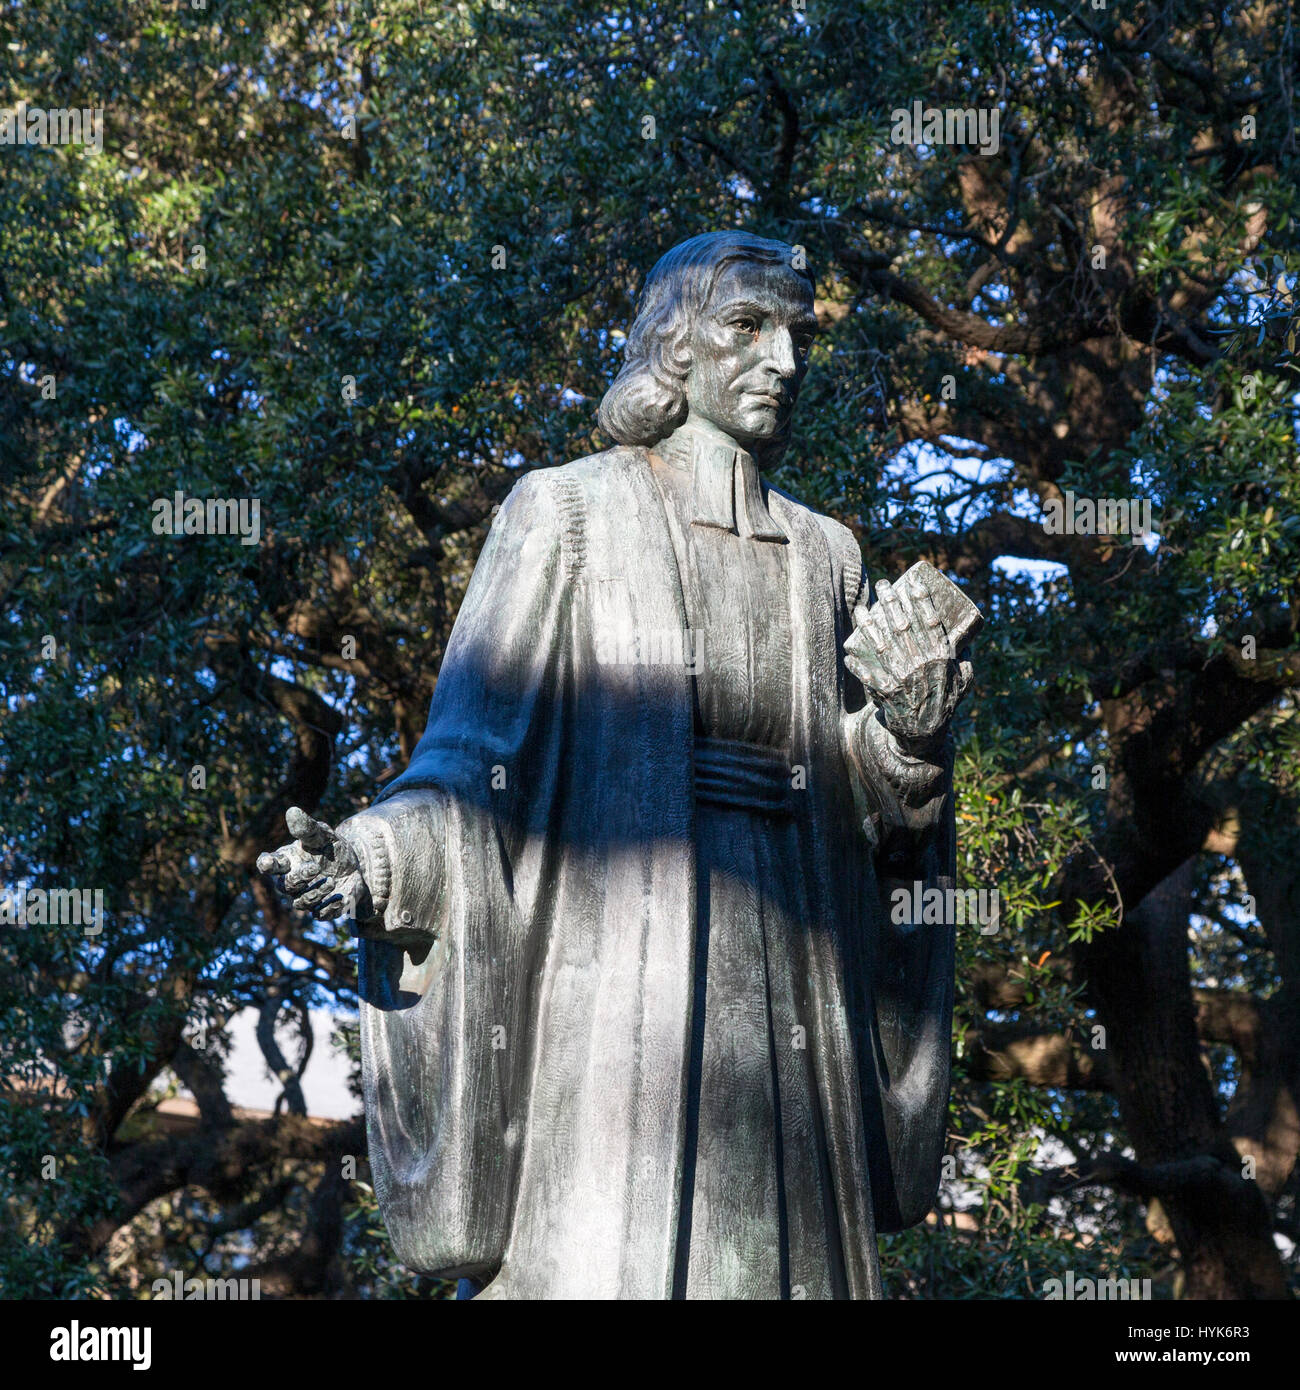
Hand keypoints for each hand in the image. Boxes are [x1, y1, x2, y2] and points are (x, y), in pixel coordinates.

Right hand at [257, 806, 372, 921]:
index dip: (267, 864)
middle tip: (315, 867)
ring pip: (300, 903)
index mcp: (288, 861)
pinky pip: (319, 914)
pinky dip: (330, 907)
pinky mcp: (321, 909)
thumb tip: (292, 811)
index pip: (268, 865)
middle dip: (299, 878)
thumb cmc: (331, 848)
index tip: (270, 862)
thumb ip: (308, 828)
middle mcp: (291, 881)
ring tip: (332, 880)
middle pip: (285, 886)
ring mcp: (305, 897)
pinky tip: (341, 896)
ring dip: (316, 893)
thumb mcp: (323, 835)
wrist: (356, 867)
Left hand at [845, 577, 973, 748]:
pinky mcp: (888, 694)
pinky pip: (869, 677)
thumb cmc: (945, 704)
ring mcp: (904, 679)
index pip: (930, 623)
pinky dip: (858, 667)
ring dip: (868, 626)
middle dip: (891, 602)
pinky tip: (848, 654)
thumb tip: (965, 640)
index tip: (912, 583)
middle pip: (903, 626)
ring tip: (859, 609)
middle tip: (882, 585)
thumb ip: (965, 660)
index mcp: (940, 658)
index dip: (921, 601)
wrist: (927, 736)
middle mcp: (921, 665)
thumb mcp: (964, 681)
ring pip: (882, 646)